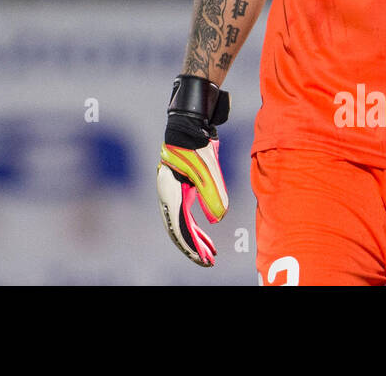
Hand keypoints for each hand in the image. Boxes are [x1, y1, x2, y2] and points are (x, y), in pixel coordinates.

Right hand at [157, 75, 229, 265]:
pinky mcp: (180, 189)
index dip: (191, 246)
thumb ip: (213, 194)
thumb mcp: (208, 170)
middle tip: (209, 261)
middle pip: (178, 229)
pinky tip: (208, 232)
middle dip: (194, 247)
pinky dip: (197, 225)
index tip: (204, 259)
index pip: (178, 227)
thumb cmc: (197, 145)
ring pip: (182, 223)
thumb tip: (218, 219)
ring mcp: (172, 192)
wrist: (189, 123)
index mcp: (169, 192)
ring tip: (211, 253)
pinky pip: (186, 213)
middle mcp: (167, 195)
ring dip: (196, 238)